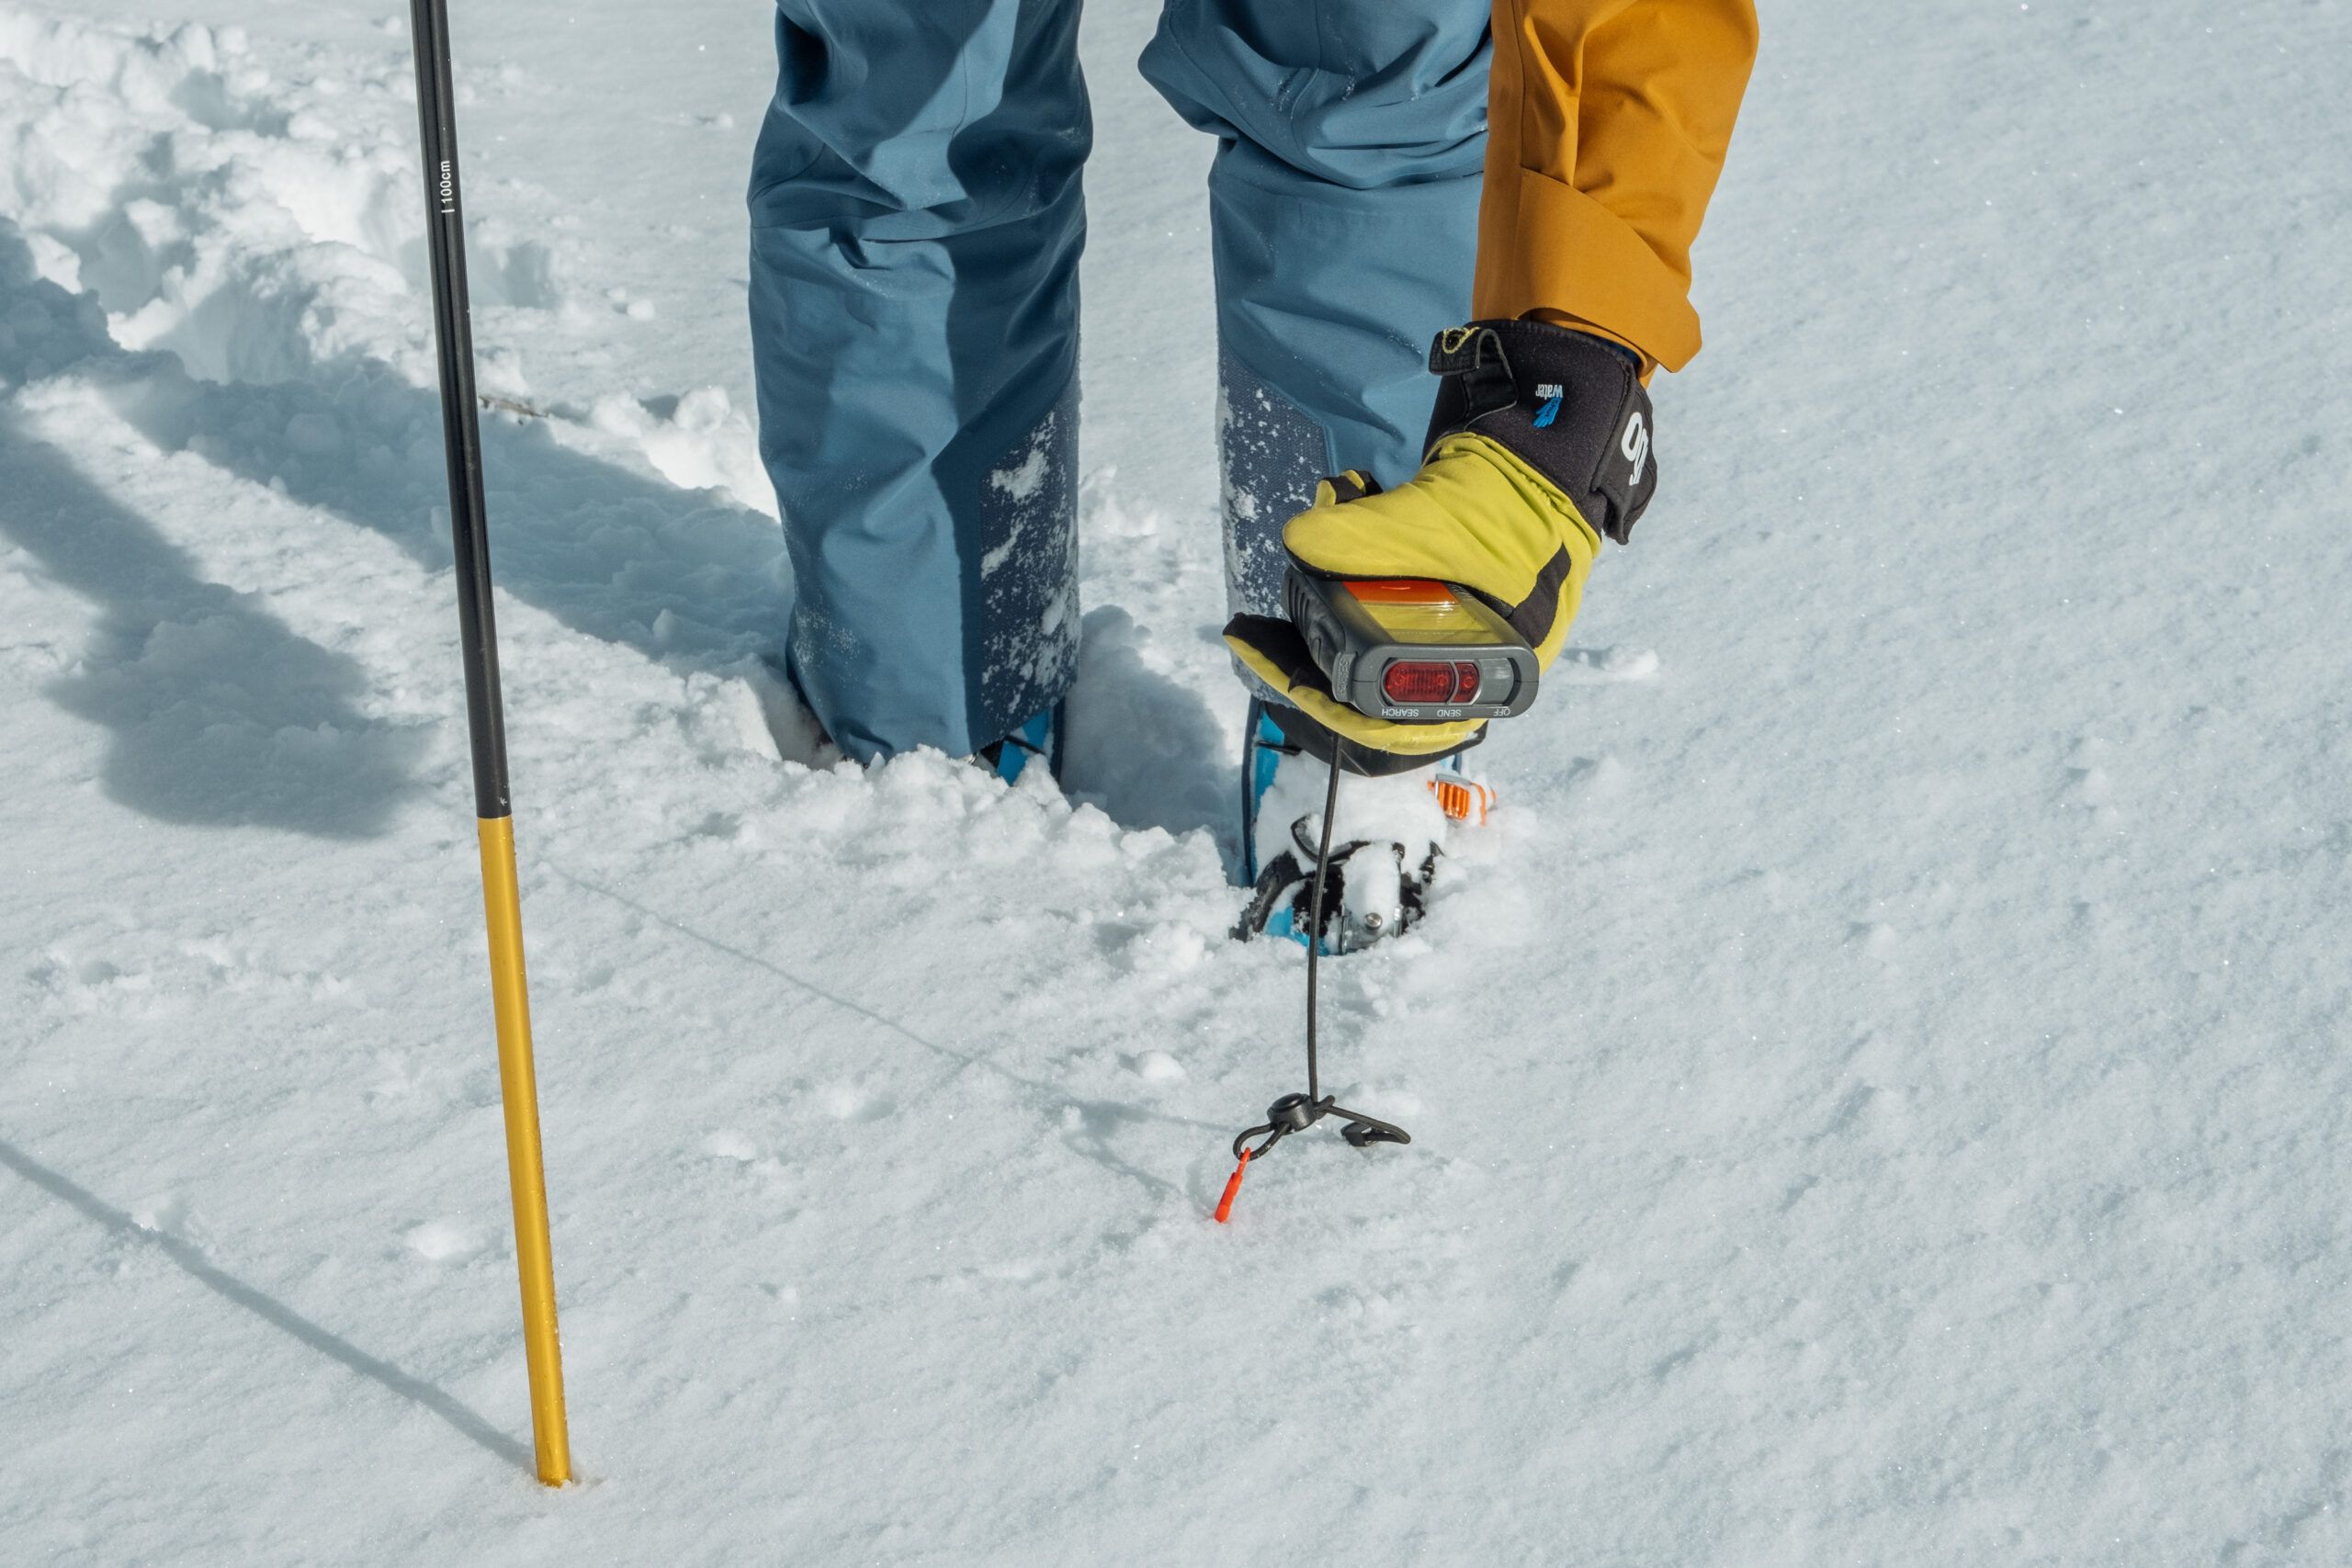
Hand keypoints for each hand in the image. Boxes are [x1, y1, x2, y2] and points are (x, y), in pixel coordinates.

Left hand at [1225, 318, 1656, 761]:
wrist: (1550, 439)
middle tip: (1256, 632)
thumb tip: (1297, 541)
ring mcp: (1454, 623)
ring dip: (1328, 583)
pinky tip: (1343, 496)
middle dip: (1312, 646)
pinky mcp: (1437, 584)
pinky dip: (1354, 549)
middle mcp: (1470, 660)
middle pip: (1372, 683)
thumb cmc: (1516, 497)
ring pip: (1368, 631)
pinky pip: (1378, 588)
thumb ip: (1368, 533)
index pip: (1398, 723)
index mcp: (1487, 670)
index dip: (1333, 708)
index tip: (1282, 679)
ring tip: (1311, 529)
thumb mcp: (1437, 519)